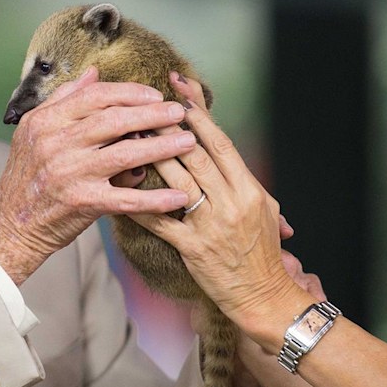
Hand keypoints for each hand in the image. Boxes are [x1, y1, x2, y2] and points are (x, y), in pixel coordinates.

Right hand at [0, 67, 195, 283]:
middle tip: (178, 113)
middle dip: (152, 114)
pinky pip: (126, 199)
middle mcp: (58, 144)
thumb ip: (65, 99)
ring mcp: (71, 174)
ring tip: (188, 142)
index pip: (95, 96)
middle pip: (114, 120)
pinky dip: (155, 199)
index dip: (129, 92)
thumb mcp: (34, 129)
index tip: (154, 94)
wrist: (12, 224)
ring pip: (125, 154)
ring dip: (162, 147)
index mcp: (47, 121)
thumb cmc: (27, 175)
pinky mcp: (83, 203)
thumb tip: (94, 73)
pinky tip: (178, 196)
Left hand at [130, 76, 298, 328]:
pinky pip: (161, 222)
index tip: (181, 90)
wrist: (264, 296)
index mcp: (249, 189)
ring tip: (129, 135)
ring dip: (151, 156)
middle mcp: (232, 203)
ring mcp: (212, 225)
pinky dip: (140, 204)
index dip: (200, 115)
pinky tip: (121, 187)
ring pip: (177, 181)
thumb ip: (243, 179)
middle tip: (145, 104)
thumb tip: (222, 150)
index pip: (222, 144)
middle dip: (169, 127)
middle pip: (196, 155)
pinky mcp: (193, 249)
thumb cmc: (262, 252)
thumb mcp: (264, 210)